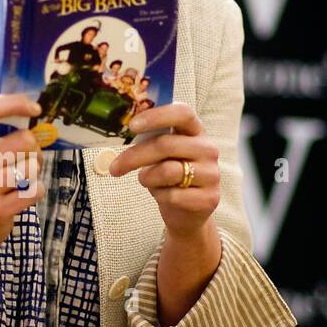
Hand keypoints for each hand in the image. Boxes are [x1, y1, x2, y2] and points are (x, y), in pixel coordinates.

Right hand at [0, 93, 43, 258]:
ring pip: (32, 166)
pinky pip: (35, 190)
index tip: (35, 108)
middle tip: (28, 160)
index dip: (14, 103)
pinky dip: (35, 192)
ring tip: (21, 181)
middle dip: (36, 150)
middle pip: (24, 140)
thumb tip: (37, 122)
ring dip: (35, 173)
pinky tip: (20, 196)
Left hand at [108, 101, 219, 241]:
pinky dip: (159, 196)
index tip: (132, 126)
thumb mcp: (161, 155)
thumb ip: (150, 141)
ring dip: (147, 178)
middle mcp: (207, 149)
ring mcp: (211, 174)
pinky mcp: (209, 198)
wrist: (187, 213)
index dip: (156, 116)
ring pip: (167, 171)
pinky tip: (164, 197)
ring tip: (147, 181)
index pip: (182, 113)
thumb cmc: (169, 177)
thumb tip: (128, 132)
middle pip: (165, 145)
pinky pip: (173, 195)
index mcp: (195, 131)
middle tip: (114, 168)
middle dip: (133, 156)